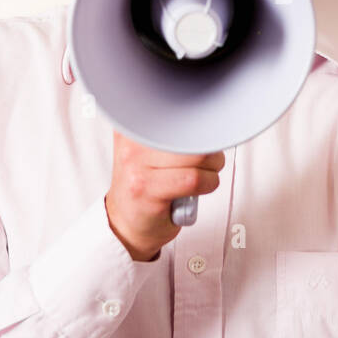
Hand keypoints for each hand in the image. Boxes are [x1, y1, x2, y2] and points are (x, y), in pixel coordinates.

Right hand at [105, 131, 224, 261]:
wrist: (124, 225)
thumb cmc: (146, 189)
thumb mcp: (153, 153)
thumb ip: (177, 136)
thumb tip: (213, 125)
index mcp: (135, 126)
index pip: (182, 113)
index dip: (201, 128)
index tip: (205, 140)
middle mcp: (132, 141)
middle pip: (194, 133)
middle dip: (210, 152)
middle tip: (204, 164)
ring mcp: (137, 164)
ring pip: (198, 155)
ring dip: (210, 170)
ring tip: (198, 178)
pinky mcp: (146, 187)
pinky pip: (193, 179)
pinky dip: (206, 185)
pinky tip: (196, 191)